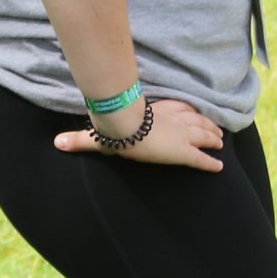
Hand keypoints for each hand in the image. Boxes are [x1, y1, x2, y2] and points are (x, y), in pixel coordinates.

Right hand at [54, 97, 224, 170]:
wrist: (126, 126)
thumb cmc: (115, 126)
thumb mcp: (99, 133)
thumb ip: (80, 139)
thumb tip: (56, 143)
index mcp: (156, 113)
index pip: (177, 110)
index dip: (187, 113)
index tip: (195, 115)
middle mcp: (172, 122)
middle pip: (195, 120)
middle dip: (206, 124)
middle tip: (216, 129)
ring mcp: (181, 136)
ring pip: (203, 135)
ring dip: (213, 137)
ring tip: (220, 141)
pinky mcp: (184, 153)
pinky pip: (201, 159)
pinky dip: (211, 163)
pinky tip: (219, 167)